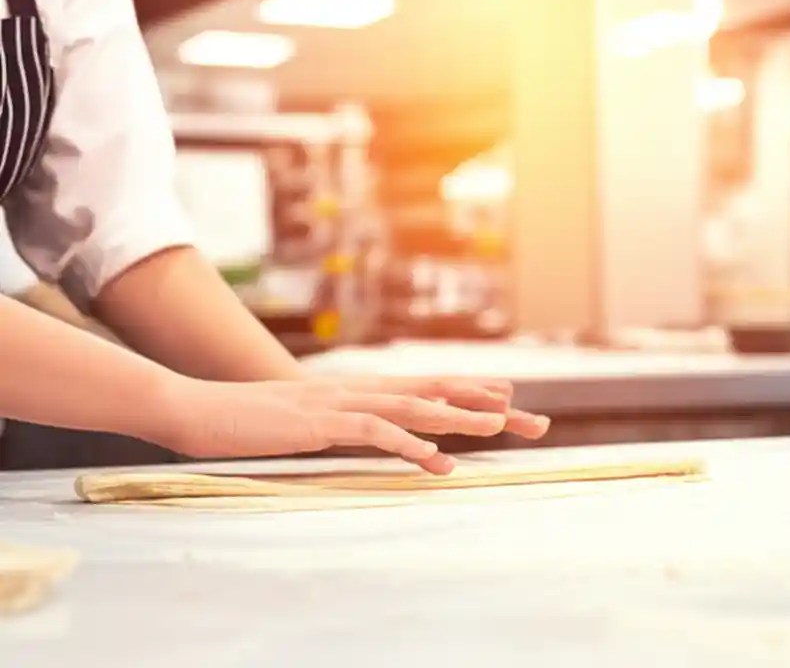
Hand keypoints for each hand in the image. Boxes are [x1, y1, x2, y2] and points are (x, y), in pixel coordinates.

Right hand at [152, 376, 551, 474]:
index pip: (428, 386)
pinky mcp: (318, 423)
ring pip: (412, 406)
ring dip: (458, 417)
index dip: (472, 391)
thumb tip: (376, 432)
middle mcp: (360, 390)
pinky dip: (407, 443)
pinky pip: (372, 431)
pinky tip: (434, 458)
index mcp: (360, 390)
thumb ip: (346, 422)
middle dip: (487, 405)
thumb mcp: (311, 420)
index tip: (512, 400)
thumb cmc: (254, 420)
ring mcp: (340, 403)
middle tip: (534, 420)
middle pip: (436, 392)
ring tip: (499, 428)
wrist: (200, 408)